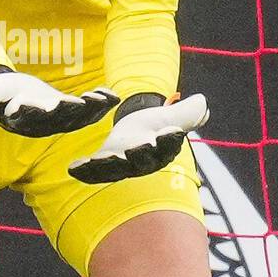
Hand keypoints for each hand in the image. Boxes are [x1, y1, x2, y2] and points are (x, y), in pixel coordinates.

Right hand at [0, 66, 118, 136]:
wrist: (16, 96)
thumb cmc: (3, 93)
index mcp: (22, 119)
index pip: (27, 117)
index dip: (35, 111)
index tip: (43, 104)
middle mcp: (43, 125)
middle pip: (56, 119)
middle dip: (70, 111)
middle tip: (81, 102)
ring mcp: (61, 120)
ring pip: (77, 117)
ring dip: (91, 109)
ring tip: (102, 98)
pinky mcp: (75, 113)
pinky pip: (90, 110)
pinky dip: (101, 102)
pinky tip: (112, 94)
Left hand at [68, 92, 208, 182]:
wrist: (134, 133)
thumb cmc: (156, 127)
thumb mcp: (170, 117)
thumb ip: (186, 113)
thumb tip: (203, 104)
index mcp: (161, 149)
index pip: (168, 145)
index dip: (170, 140)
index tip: (173, 131)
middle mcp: (143, 162)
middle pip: (143, 160)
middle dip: (140, 154)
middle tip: (138, 146)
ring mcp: (122, 166)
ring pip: (116, 169)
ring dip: (110, 166)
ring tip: (103, 158)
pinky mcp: (102, 166)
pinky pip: (93, 172)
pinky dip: (85, 171)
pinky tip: (74, 167)